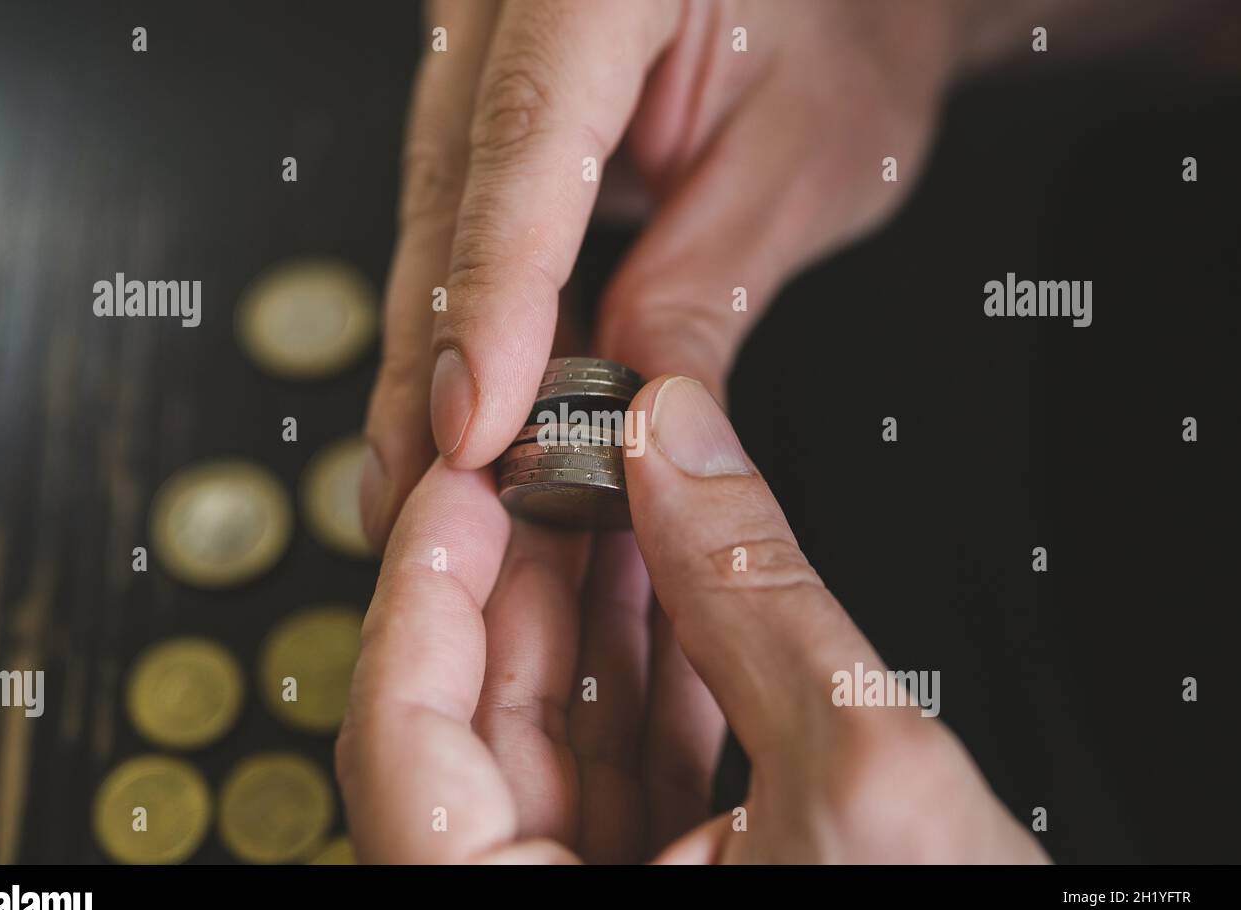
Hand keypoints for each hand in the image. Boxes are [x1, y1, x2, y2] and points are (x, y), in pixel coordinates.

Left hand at [338, 375, 1047, 862]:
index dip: (424, 586)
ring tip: (627, 498)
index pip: (403, 738)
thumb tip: (679, 447)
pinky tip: (685, 591)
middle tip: (555, 461)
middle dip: (525, 575)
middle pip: (479, 728)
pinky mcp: (679, 895)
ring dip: (598, 612)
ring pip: (562, 744)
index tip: (461, 481)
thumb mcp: (859, 777)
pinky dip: (658, 676)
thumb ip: (751, 595)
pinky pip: (632, 776)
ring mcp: (612, 908)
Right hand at [360, 0, 965, 550]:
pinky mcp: (487, 100)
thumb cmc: (846, 37)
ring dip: (433, 358)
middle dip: (435, 361)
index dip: (494, 298)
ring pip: (434, 218)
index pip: (525, 141)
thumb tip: (626, 419)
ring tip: (432, 480)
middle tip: (428, 497)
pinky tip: (461, 410)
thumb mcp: (802, 163)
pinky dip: (466, 323)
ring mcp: (490, 40)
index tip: (475, 424)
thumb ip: (703, 287)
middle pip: (449, 191)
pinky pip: (460, 222)